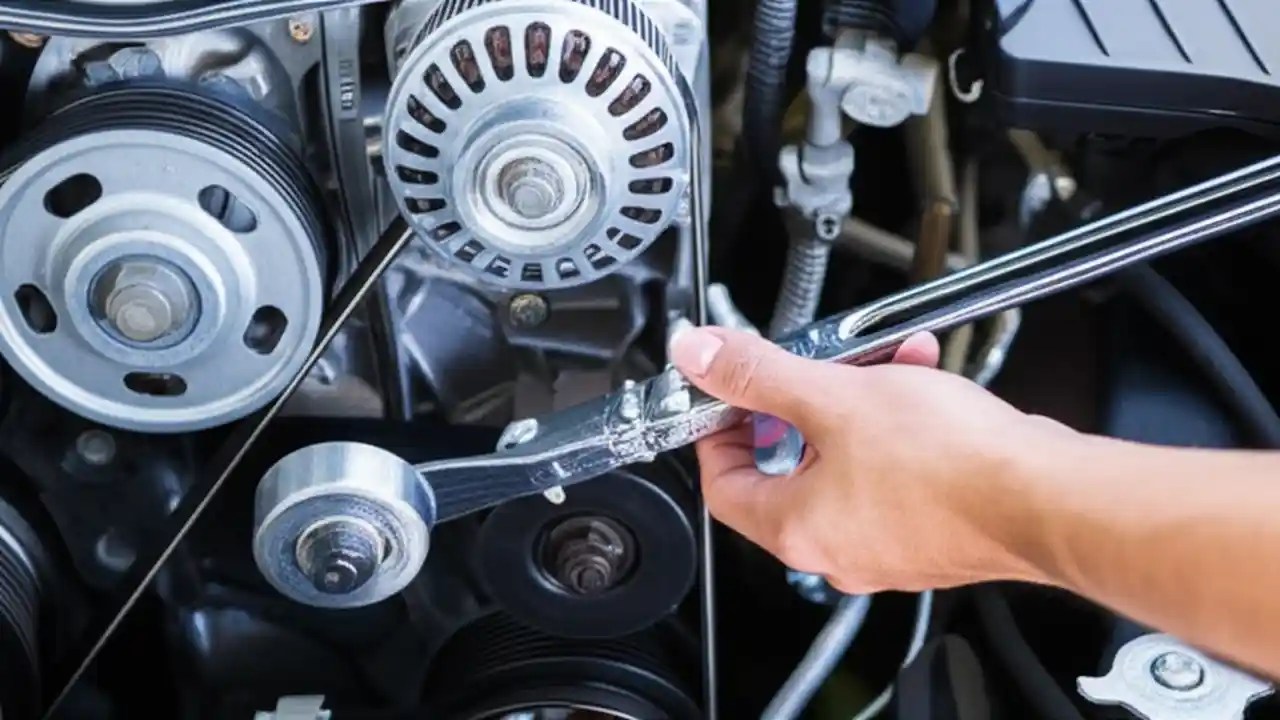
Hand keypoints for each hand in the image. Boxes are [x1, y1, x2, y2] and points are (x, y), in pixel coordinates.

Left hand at [668, 325, 1075, 593]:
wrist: (1050, 498)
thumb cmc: (952, 466)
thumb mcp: (834, 397)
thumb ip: (759, 375)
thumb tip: (699, 356)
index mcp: (795, 529)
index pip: (723, 484)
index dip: (718, 430)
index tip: (729, 395)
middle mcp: (836, 549)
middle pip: (789, 466)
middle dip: (804, 399)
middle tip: (813, 364)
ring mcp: (888, 545)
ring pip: (849, 459)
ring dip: (860, 399)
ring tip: (884, 359)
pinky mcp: (933, 531)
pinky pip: (896, 470)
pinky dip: (899, 423)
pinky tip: (922, 379)